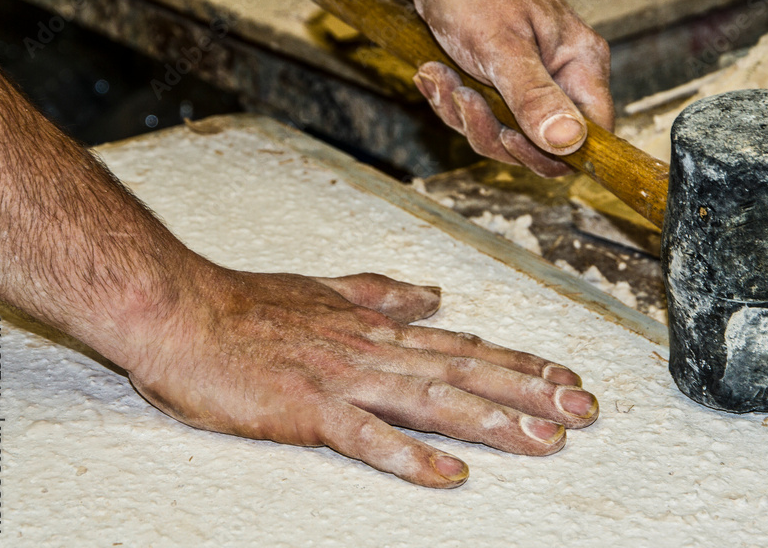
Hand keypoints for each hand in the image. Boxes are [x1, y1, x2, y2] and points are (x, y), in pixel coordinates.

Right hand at [129, 265, 598, 487]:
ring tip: (544, 440)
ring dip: (492, 420)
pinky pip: (366, 437)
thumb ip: (381, 293)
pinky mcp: (308, 409)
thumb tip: (430, 295)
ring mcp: (344, 378)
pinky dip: (410, 458)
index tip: (566, 378)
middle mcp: (373, 350)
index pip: (464, 346)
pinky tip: (449, 477)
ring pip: (433, 399)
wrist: (183, 311)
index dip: (520, 363)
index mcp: (377, 329)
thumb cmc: (247, 306)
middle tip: (585, 411)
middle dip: (531, 392)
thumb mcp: (326, 291)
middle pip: (466, 371)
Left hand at [410, 0, 614, 176]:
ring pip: (505, 136)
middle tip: (463, 98)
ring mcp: (531, 84)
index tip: (511, 139)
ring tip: (440, 74)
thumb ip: (536, 97)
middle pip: (542, 146)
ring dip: (463, 114)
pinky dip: (452, 103)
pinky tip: (434, 72)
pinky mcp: (500, 86)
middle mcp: (562, 79)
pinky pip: (481, 119)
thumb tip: (570, 143)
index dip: (554, 153)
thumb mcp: (503, 46)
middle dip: (492, 131)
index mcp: (580, 66)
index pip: (592, 135)